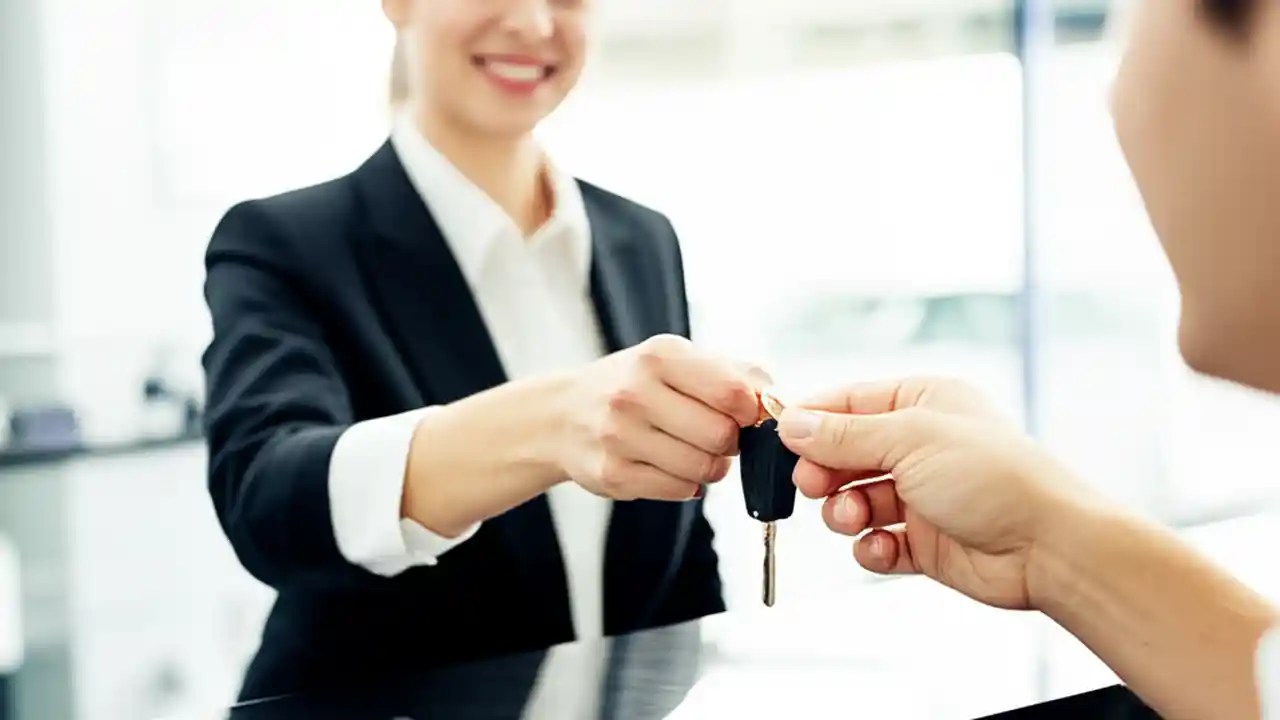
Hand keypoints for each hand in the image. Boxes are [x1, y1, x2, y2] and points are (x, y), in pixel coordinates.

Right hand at [554, 334, 764, 501]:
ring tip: (693, 451)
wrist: (563, 415)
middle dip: (730, 443)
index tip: (744, 416)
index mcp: (659, 356)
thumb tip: (778, 400)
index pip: (732, 393)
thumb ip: (735, 372)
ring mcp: (619, 435)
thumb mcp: (678, 360)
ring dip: (711, 467)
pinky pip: (679, 491)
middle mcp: (634, 392)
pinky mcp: (612, 474)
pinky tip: (669, 466)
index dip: (751, 412)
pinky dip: (685, 484)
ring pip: (703, 470)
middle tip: (718, 437)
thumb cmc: (636, 384)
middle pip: (721, 436)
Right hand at [777, 377, 1097, 609]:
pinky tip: (882, 548)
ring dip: (845, 512)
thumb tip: (792, 424)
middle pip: (846, 454)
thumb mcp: (910, 439)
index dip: (812, 420)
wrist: (1048, 546)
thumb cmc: (994, 477)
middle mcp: (922, 444)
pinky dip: (872, 548)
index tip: (778, 437)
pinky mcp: (926, 540)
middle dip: (825, 472)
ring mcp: (923, 494)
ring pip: (855, 500)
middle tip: (811, 486)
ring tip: (853, 520)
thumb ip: (844, 435)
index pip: (850, 402)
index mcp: (924, 402)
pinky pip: (877, 541)